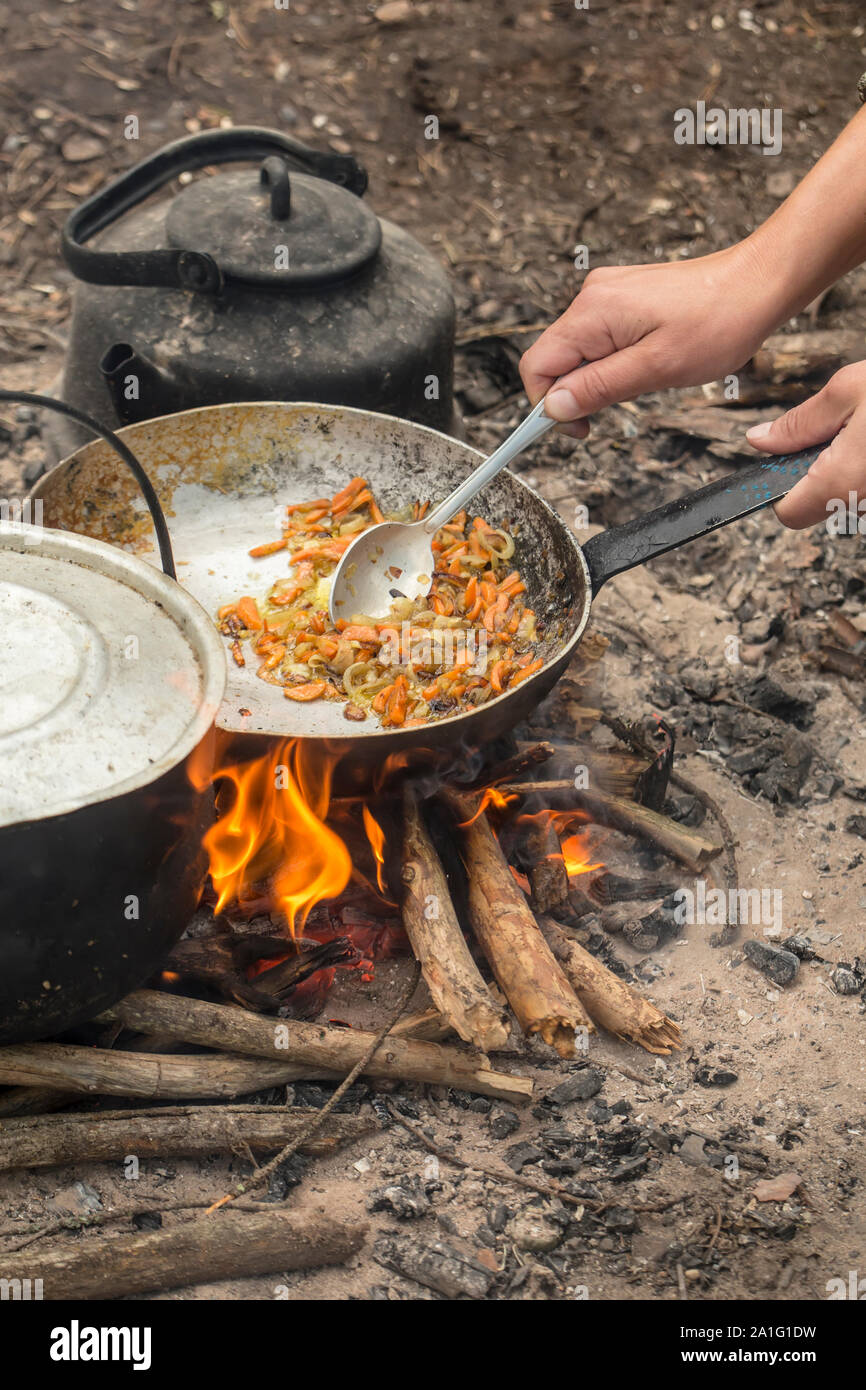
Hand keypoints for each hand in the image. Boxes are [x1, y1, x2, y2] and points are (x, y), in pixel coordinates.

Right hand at [520, 242, 783, 437]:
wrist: (758, 283)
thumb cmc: (719, 321)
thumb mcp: (656, 368)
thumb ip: (598, 388)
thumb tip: (554, 407)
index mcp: (593, 312)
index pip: (537, 365)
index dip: (546, 406)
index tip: (573, 431)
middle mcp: (593, 296)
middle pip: (555, 359)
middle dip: (578, 393)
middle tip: (617, 410)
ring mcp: (608, 294)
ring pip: (579, 352)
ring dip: (599, 378)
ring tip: (644, 380)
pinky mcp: (624, 298)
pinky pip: (600, 339)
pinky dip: (613, 361)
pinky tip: (647, 364)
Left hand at [745, 362, 865, 528]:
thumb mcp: (847, 391)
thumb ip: (798, 423)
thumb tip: (759, 439)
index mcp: (841, 482)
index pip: (789, 513)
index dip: (780, 488)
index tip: (785, 461)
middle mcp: (864, 503)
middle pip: (820, 504)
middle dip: (820, 471)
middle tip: (841, 431)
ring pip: (847, 496)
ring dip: (848, 468)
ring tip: (863, 431)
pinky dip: (864, 469)